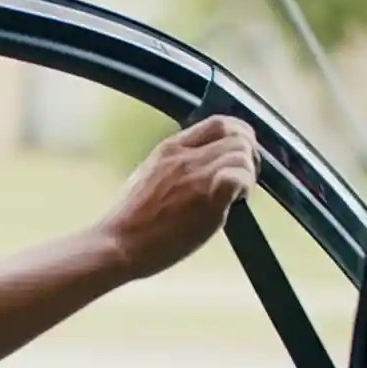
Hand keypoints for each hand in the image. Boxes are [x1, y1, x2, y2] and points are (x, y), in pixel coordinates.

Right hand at [97, 115, 258, 279]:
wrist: (118, 244)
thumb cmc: (129, 222)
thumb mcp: (147, 177)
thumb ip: (174, 167)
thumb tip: (197, 168)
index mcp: (170, 149)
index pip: (219, 123)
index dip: (239, 136)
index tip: (238, 157)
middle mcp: (185, 156)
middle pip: (238, 136)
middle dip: (249, 157)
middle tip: (242, 181)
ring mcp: (196, 175)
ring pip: (243, 155)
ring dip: (247, 175)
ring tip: (235, 197)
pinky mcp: (207, 199)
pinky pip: (240, 176)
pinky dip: (245, 187)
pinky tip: (234, 204)